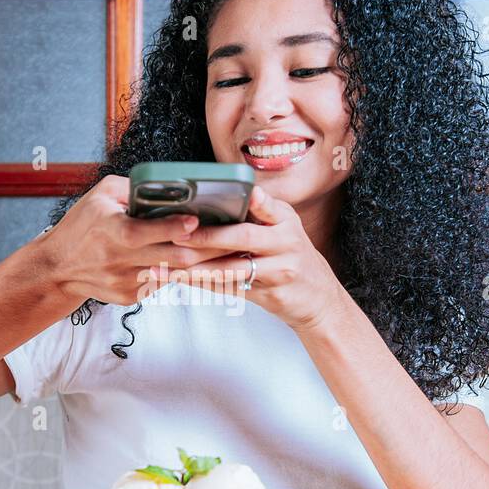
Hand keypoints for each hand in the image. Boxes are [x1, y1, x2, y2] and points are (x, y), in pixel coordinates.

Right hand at [38, 174, 235, 304]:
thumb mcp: (101, 195)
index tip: (197, 220)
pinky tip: (200, 265)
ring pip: (175, 275)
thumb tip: (169, 185)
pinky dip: (180, 273)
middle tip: (235, 239)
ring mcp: (127, 282)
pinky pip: (163, 283)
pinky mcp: (130, 296)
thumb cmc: (81, 226)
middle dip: (208, 250)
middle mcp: (121, 260)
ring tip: (231, 255)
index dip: (176, 228)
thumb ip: (134, 187)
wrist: (56, 269)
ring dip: (203, 265)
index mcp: (113, 231)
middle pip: (175, 259)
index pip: (148, 232)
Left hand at [161, 185, 345, 332]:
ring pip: (232, 269)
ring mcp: (278, 272)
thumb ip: (263, 210)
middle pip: (243, 238)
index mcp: (286, 221)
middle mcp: (285, 244)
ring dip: (198, 267)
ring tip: (170, 263)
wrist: (318, 297)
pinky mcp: (268, 295)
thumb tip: (241, 191)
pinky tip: (182, 279)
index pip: (265, 206)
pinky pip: (231, 289)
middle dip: (207, 236)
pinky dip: (204, 284)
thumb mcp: (286, 225)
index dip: (248, 200)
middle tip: (178, 235)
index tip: (226, 197)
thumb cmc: (292, 255)